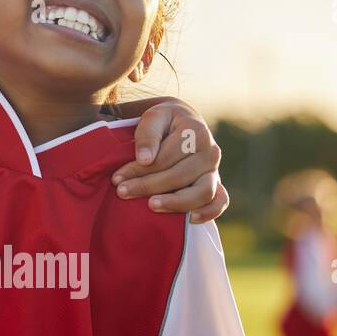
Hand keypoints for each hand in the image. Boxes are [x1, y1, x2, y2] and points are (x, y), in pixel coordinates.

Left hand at [111, 100, 227, 222]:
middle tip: (122, 192)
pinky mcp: (216, 184)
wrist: (181, 121)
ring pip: (201, 192)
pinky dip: (209, 211)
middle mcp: (210, 152)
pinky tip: (190, 219)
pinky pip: (219, 201)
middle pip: (179, 176)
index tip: (117, 178)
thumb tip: (145, 160)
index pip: (165, 157)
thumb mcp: (153, 117)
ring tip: (151, 206)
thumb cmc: (163, 120)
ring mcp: (214, 170)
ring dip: (175, 202)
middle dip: (148, 186)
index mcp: (195, 132)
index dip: (139, 170)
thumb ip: (147, 134)